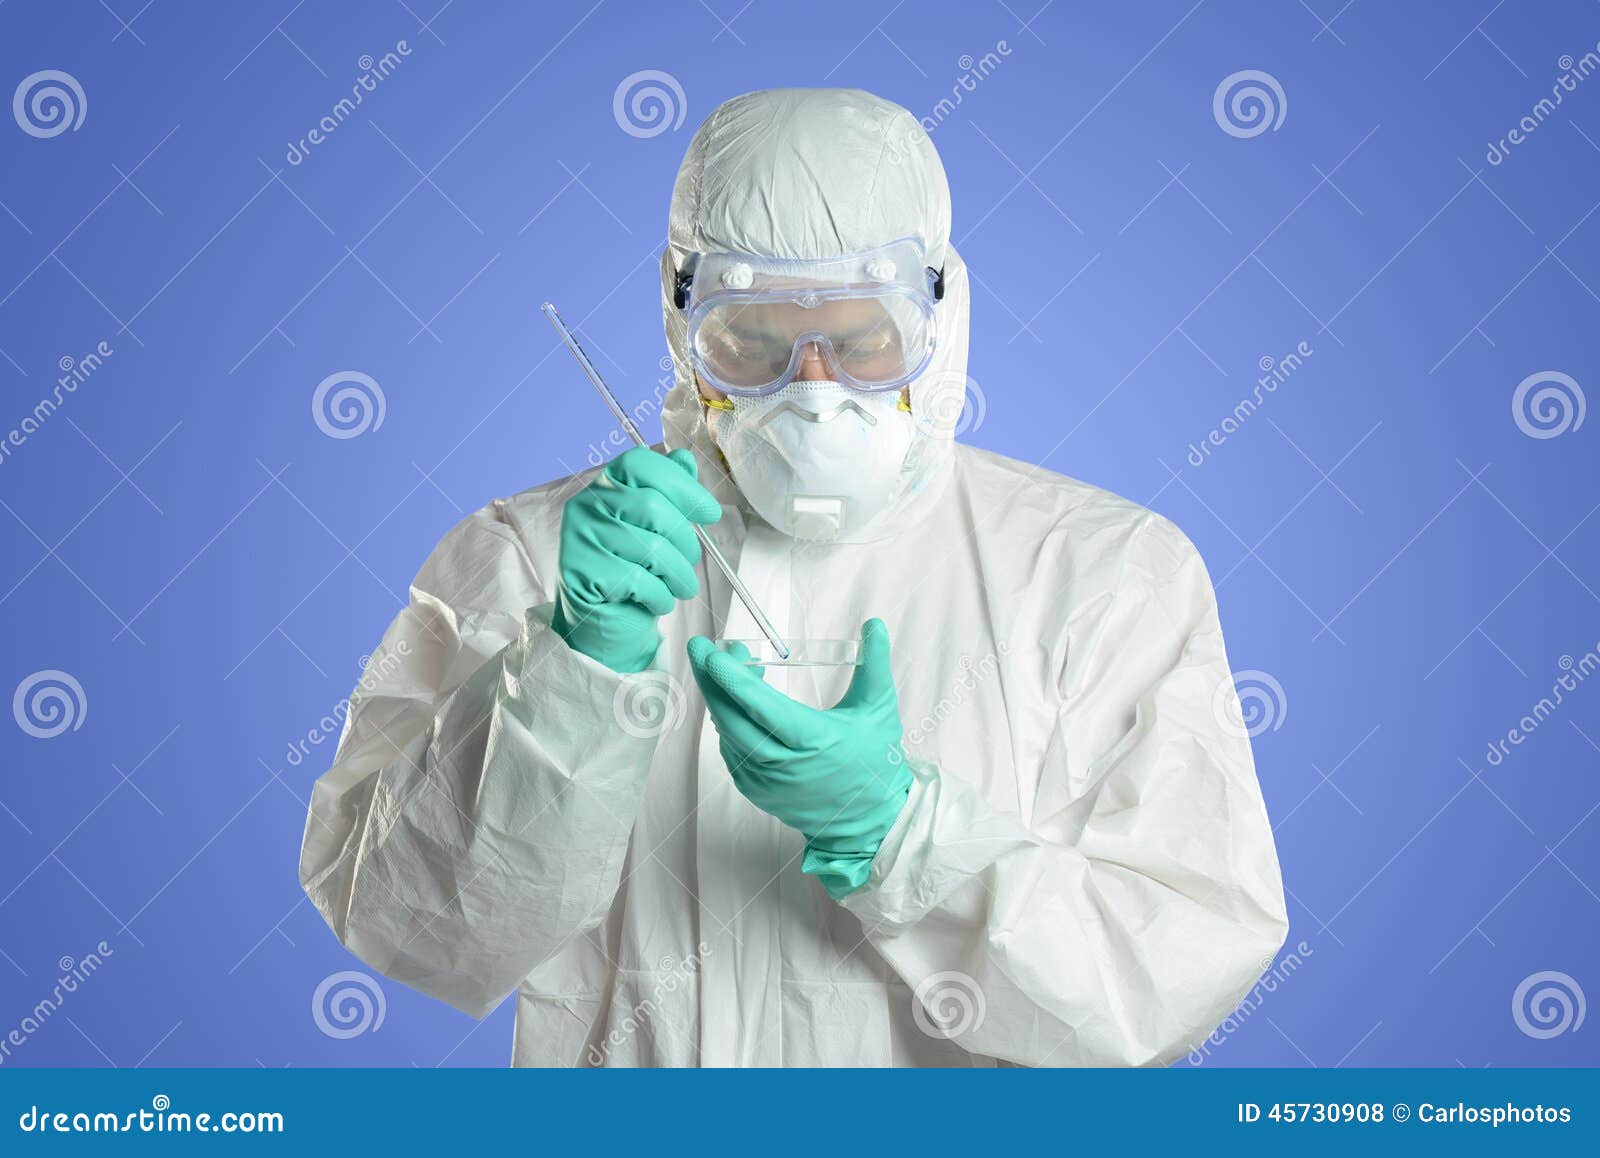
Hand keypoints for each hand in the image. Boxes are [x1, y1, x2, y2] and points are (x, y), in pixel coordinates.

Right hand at [553, 446, 720, 672]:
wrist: (602, 620)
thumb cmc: (632, 569)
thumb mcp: (654, 528)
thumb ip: (667, 492)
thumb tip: (685, 459)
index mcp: (605, 485)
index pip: (641, 464)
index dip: (682, 485)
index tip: (710, 513)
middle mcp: (585, 505)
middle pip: (653, 507)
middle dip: (686, 540)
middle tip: (692, 560)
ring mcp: (579, 538)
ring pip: (651, 548)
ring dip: (679, 574)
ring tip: (683, 586)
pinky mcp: (580, 573)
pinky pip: (638, 580)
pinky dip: (660, 596)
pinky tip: (659, 601)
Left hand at [687, 618, 910, 897]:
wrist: (869, 820)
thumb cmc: (874, 762)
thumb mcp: (879, 709)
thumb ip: (875, 663)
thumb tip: (874, 624)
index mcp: (814, 740)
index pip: (762, 707)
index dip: (733, 679)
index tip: (712, 653)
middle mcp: (783, 764)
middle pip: (732, 719)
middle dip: (711, 680)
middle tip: (700, 649)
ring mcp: (766, 781)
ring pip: (728, 734)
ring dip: (720, 699)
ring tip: (725, 667)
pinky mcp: (757, 791)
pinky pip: (732, 751)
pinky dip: (728, 724)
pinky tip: (734, 702)